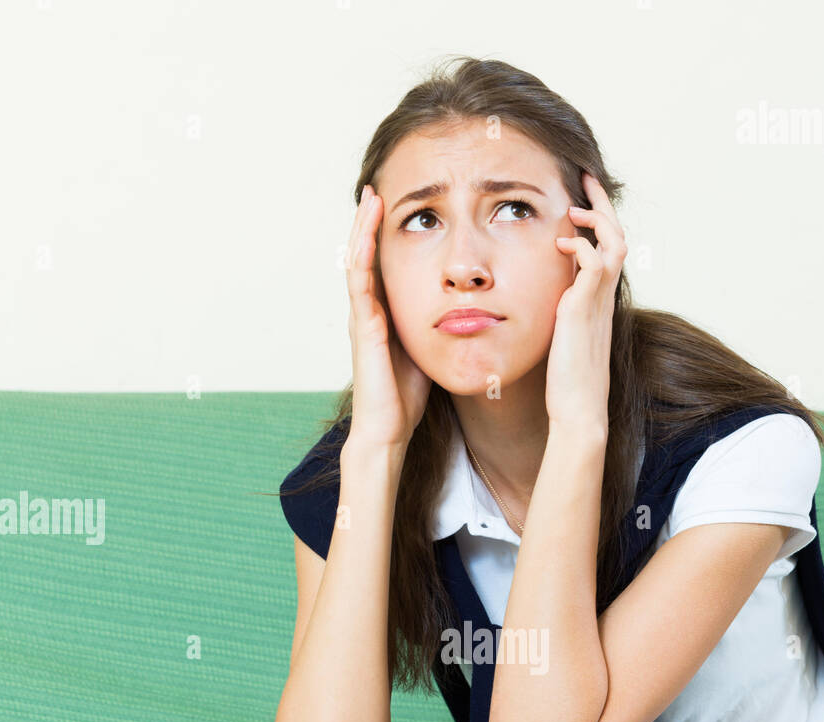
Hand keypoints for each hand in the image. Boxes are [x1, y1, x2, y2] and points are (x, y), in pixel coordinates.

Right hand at [345, 184, 431, 452]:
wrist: (388, 429)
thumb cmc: (408, 397)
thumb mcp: (430, 349)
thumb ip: (438, 327)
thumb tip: (466, 310)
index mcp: (384, 314)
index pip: (383, 265)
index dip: (386, 236)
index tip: (398, 207)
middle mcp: (369, 311)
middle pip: (365, 255)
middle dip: (370, 222)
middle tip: (378, 189)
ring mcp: (362, 317)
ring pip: (357, 261)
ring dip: (362, 228)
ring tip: (370, 198)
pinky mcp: (363, 327)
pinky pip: (359, 283)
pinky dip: (361, 255)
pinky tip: (366, 233)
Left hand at [545, 171, 627, 436]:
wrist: (579, 410)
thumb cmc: (567, 381)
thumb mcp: (562, 337)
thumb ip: (558, 312)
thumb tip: (544, 300)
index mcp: (598, 299)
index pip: (607, 247)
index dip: (599, 219)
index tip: (582, 196)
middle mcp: (603, 296)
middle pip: (617, 235)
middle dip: (602, 203)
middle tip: (585, 177)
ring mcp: (597, 302)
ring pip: (614, 243)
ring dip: (596, 219)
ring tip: (575, 209)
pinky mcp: (583, 310)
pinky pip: (594, 264)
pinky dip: (582, 246)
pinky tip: (563, 244)